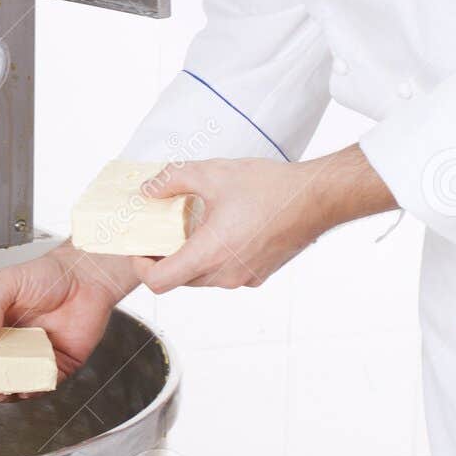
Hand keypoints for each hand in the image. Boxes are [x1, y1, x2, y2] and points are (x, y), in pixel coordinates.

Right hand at [0, 240, 139, 391]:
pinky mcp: (61, 364)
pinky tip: (27, 388)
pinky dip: (35, 390)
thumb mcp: (8, 282)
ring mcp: (39, 357)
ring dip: (8, 392)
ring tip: (1, 391)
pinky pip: (45, 382)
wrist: (85, 275)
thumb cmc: (47, 273)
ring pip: (19, 384)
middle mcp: (17, 346)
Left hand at [133, 145, 394, 292]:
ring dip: (190, 258)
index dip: (141, 268)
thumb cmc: (269, 186)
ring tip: (190, 227)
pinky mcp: (258, 275)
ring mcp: (243, 278)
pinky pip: (224, 274)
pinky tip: (220, 230)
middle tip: (158, 232)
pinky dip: (213, 258)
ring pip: (202, 278)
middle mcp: (225, 274)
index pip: (159, 282)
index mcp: (210, 254)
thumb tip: (146, 190)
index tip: (138, 248)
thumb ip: (172, 180)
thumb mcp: (212, 173)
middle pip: (179, 279)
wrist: (317, 198)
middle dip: (164, 259)